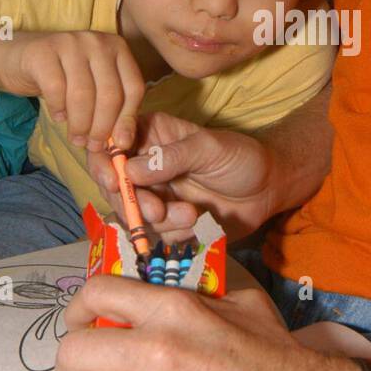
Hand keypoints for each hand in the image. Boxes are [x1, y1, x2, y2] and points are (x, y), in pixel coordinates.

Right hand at [0, 30, 145, 150]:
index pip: (133, 87)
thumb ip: (112, 109)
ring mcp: (70, 42)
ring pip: (83, 94)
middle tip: (93, 146)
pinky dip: (58, 109)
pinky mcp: (43, 51)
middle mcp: (97, 41)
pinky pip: (56, 89)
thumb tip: (124, 142)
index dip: (128, 119)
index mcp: (117, 47)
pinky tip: (58, 117)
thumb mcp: (94, 88)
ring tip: (76, 138)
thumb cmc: (63, 76)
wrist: (19, 57)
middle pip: (109, 93)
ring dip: (80, 124)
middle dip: (102, 127)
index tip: (120, 144)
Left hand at [57, 273, 359, 370]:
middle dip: (75, 366)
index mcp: (173, 308)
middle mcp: (157, 351)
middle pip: (73, 353)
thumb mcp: (238, 300)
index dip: (78, 309)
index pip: (95, 293)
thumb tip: (152, 283)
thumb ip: (191, 290)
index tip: (83, 323)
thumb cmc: (276, 352)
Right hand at [86, 112, 278, 238]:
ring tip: (192, 215)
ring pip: (131, 215)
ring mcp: (153, 195)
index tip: (114, 181)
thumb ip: (171, 158)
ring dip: (158, 222)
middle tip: (157, 211)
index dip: (103, 164)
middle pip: (113, 187)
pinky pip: (153, 234)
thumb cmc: (240, 158)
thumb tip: (129, 171)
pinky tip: (196, 224)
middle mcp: (143, 165)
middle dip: (132, 203)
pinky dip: (172, 234)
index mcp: (149, 135)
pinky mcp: (165, 222)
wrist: (267, 190)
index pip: (109, 145)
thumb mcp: (208, 149)